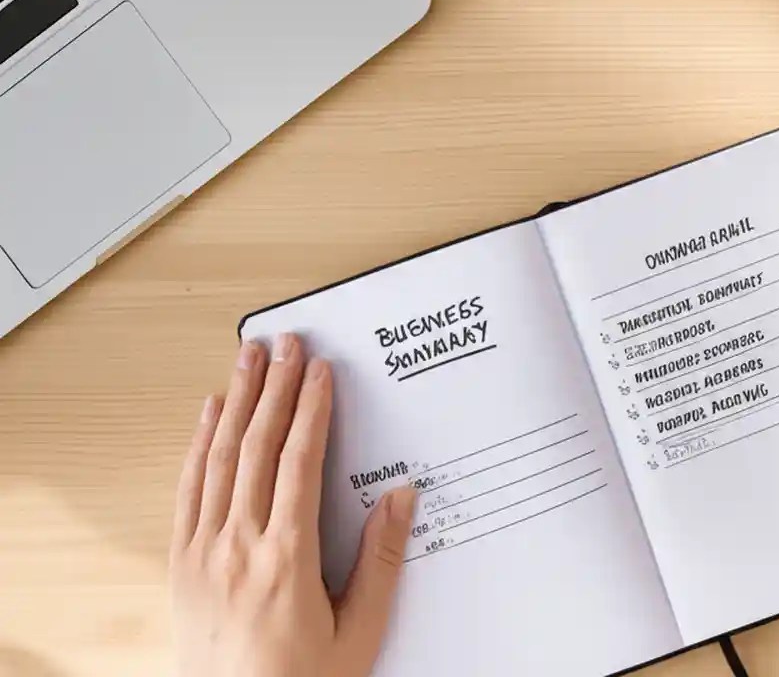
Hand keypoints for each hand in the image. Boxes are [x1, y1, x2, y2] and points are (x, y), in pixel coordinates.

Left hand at [170, 334, 416, 676]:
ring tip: (248, 357)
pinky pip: (188, 489)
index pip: (299, 463)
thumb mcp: (359, 631)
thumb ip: (381, 561)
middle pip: (257, 447)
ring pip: (219, 458)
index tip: (320, 372)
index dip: (311, 410)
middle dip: (275, 388)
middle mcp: (239, 545)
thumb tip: (400, 498)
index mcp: (288, 558)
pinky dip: (197, 445)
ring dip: (237, 401)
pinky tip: (208, 413)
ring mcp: (204, 552)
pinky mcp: (181, 562)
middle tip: (286, 344)